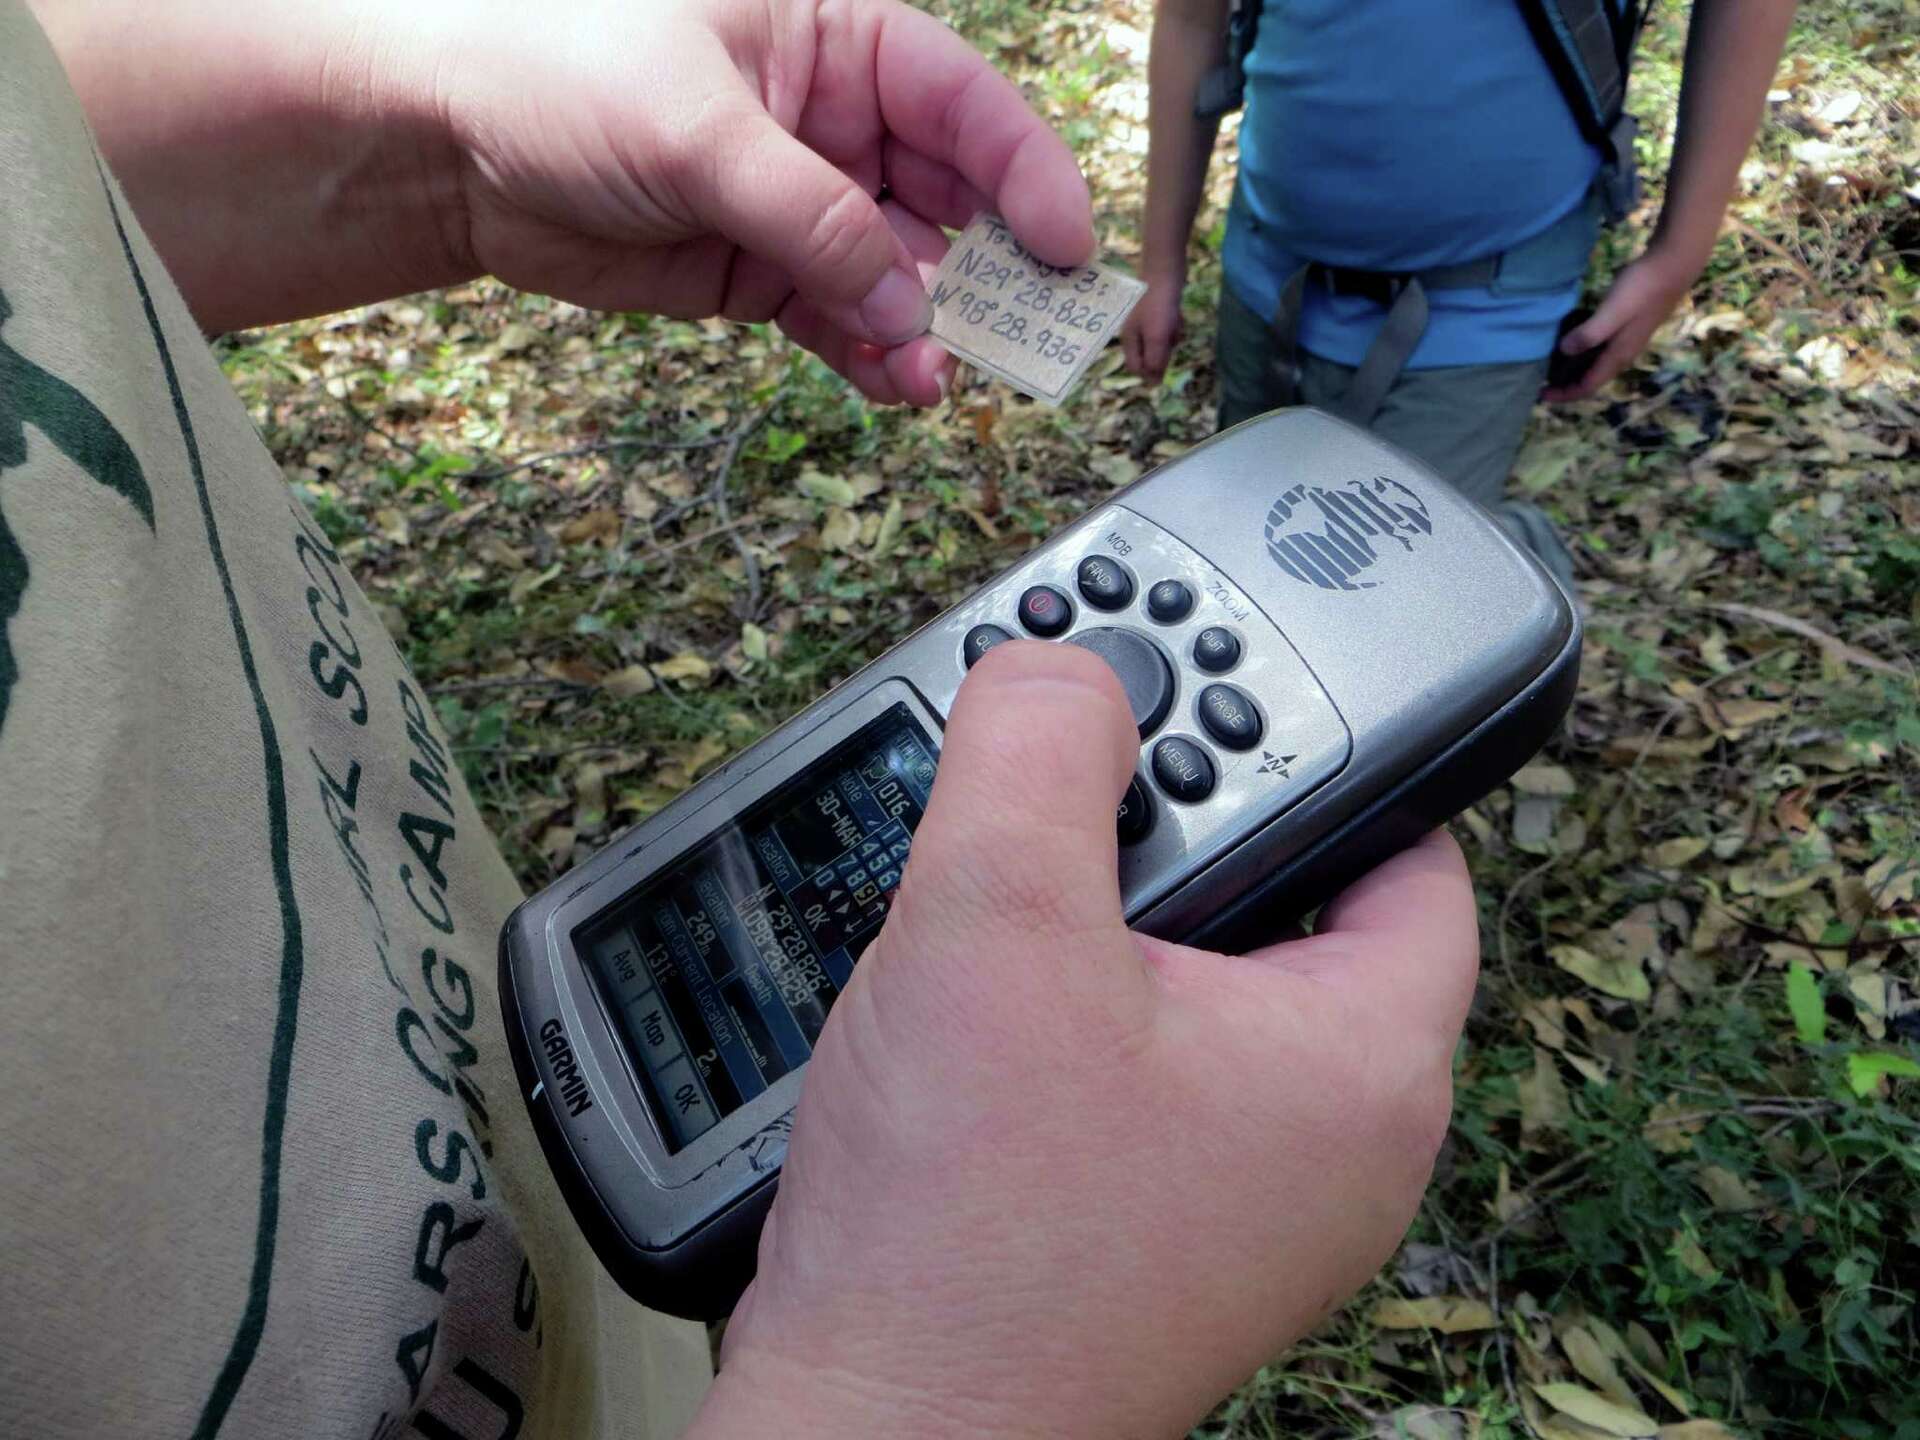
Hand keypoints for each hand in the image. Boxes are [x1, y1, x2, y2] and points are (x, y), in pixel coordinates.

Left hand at [441, 0, 1094, 404]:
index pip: (964, 105)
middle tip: (1025, 341)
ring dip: (927, 330)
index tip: (1066, 249)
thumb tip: (908, 301)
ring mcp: (805, 203)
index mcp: (839, 39)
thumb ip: (811, 216)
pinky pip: (842, 320)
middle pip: (952, 200)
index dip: (1026, 175)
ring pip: (901, 275)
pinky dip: (869, 357)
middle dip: (991, 271)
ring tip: (931, 380)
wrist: (451, 145)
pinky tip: (890, 384)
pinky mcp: (764, 273)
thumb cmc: (562, 73)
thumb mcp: (699, 129)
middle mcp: (838, 122)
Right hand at [690, 642, 1479, 1438]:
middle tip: (1080, 751)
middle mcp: (1328, 1137)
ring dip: (1106, 897)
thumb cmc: (966, 1239)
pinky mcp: (1154, 1214)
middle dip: (1180, 808)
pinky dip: (1074, 988)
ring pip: (1198, 978)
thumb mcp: (997, 927)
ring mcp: (1242, 1188)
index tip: (1222, 681)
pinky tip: (981, 969)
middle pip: (1292, 897)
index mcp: (1360, 1065)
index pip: (1407, 839)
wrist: (876, 1439)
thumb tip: (1063, 665)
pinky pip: (1140, 1054)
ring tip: (1010, 848)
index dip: (1314, 736)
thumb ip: (1038, 753)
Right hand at [1122, 271, 1185, 382]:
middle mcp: (1134, 333)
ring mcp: (1146, 322)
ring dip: (1171, 338)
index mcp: (1129, 340)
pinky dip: (1174, 326)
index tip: (1166, 359)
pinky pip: (1167, 329)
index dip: (1151, 370)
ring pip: (1161, 343)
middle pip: (1150, 356)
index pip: (1136, 368)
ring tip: (1174, 323)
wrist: (1166, 271)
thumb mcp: (1156, 338)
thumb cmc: (1159, 306)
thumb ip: (1154, 361)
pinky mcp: (1157, 313)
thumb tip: (1153, 384)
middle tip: (1170, 335)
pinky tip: (1177, 315)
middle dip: (1164, 351)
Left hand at [1541, 244, 1702, 402]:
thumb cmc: (1642, 288)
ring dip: (1575, 369)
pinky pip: (1600, 348)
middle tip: (1542, 382)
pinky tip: (1573, 341)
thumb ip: (1590, 333)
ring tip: (1553, 365)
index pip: (1588, 386)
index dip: (1564, 394)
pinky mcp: (1627, 325)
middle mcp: (1623, 353)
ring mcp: (1627, 339)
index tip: (1541, 394)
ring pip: (1596, 364)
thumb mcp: (1613, 312)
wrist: (1673, 264)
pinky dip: (1584, 352)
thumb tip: (1563, 351)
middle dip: (1568, 385)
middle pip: (1592, 379)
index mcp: (1618, 355)